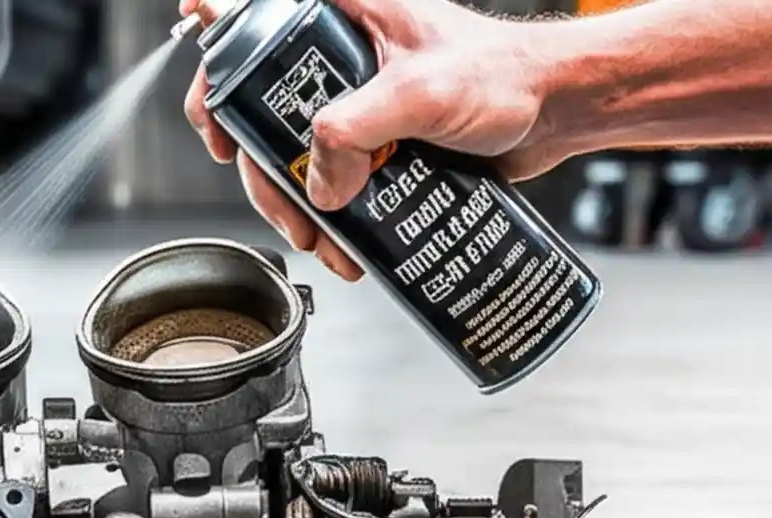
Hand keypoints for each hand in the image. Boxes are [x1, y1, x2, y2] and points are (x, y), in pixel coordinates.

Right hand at [181, 0, 564, 280]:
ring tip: (320, 240)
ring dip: (297, 205)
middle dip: (265, 173)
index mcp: (341, 14)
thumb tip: (320, 185)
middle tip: (285, 209)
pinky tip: (342, 241)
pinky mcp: (373, 140)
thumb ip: (358, 129)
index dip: (218, 77)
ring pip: (293, 155)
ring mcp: (354, 101)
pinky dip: (329, 215)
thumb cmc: (505, 74)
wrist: (554, 112)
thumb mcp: (422, 91)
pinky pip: (331, 179)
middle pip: (261, 113)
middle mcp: (338, 54)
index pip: (250, 30)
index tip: (216, 128)